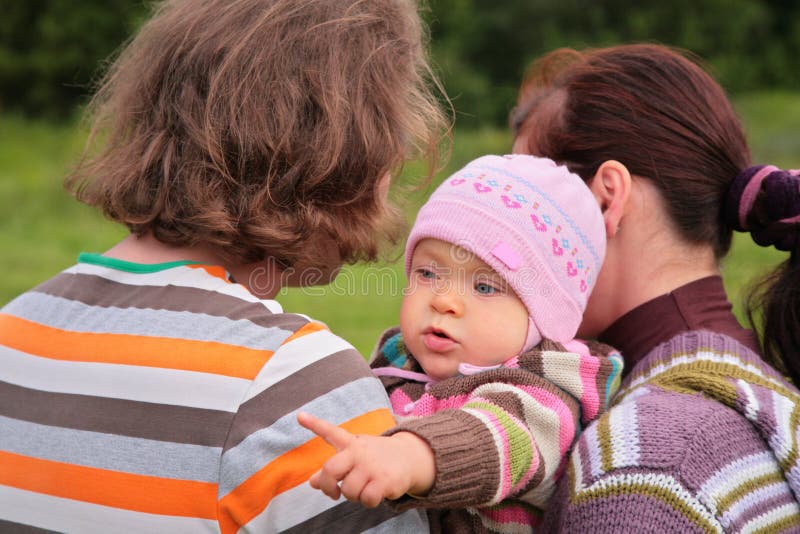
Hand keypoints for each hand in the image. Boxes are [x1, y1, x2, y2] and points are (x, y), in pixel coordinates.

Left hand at [297, 411, 435, 507]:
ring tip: (364, 488)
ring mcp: (371, 465)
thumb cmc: (376, 459)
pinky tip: (376, 493)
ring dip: (354, 496)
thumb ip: (333, 469)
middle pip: (330, 470)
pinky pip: (366, 500)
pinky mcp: (384, 480)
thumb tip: (312, 482)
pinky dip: (368, 502)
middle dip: (328, 487)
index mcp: (351, 443)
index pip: (331, 432)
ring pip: (348, 491)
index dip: (314, 424)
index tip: (300, 416)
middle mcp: (359, 452)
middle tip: (334, 493)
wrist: (410, 458)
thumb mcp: (355, 458)